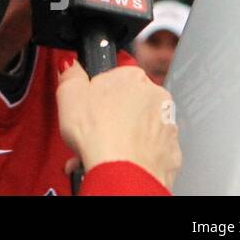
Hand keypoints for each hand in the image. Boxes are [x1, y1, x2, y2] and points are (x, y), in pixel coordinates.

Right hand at [56, 60, 180, 190]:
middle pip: (129, 102)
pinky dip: (136, 156)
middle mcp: (156, 97)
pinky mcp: (171, 152)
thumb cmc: (99, 132)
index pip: (114, 77)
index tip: (87, 106)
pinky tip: (117, 162)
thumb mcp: (68, 92)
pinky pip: (150, 150)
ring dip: (123, 137)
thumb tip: (71, 67)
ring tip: (101, 152)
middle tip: (92, 131)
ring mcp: (167, 125)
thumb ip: (71, 73)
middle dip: (112, 116)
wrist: (123, 172)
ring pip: (140, 128)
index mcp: (132, 76)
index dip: (96, 93)